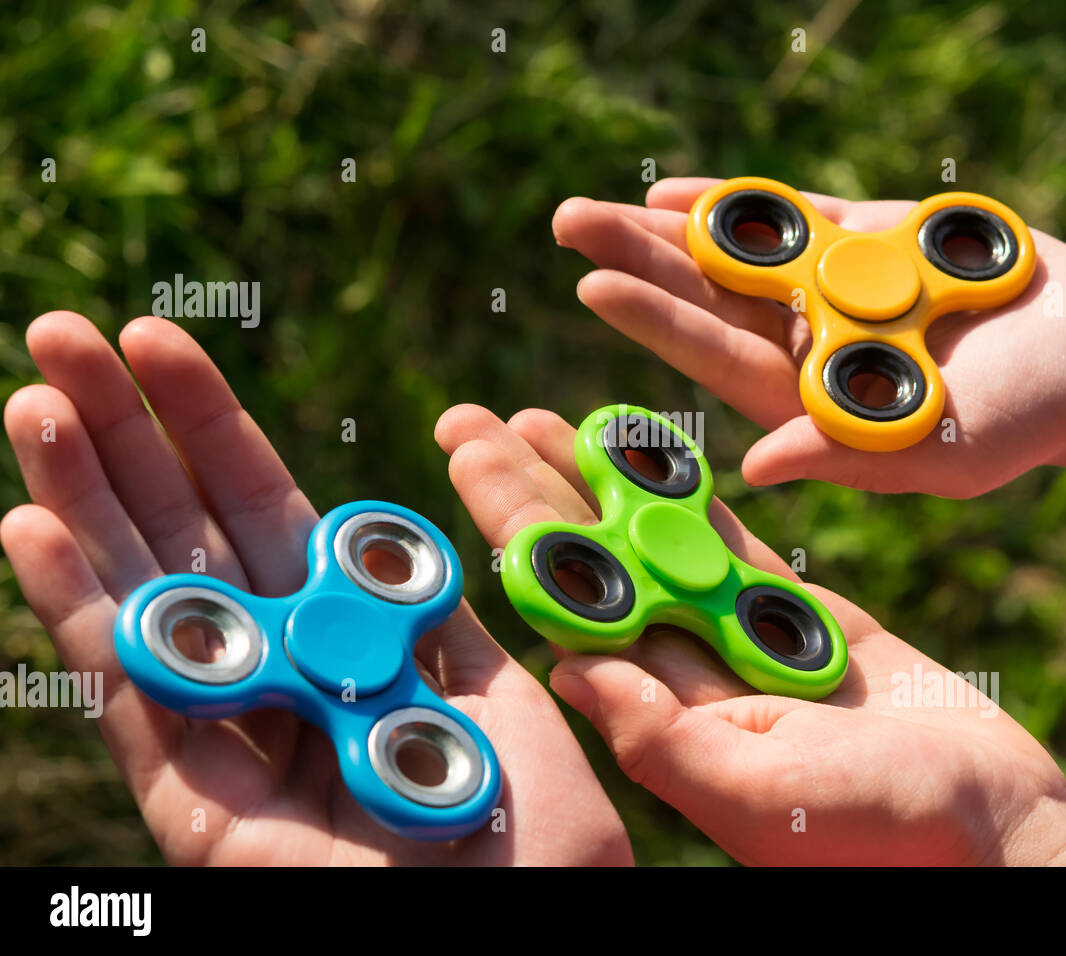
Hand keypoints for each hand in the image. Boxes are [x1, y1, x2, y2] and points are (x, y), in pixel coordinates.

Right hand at [2, 312, 630, 865]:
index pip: (265, 515)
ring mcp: (232, 741)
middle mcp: (281, 678)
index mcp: (350, 642)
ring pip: (144, 600)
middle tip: (63, 335)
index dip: (213, 432)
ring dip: (82, 498)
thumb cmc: (537, 833)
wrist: (528, 926)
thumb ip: (431, 615)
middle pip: (189, 540)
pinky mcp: (200, 816)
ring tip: (32, 396)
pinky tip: (30, 524)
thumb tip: (393, 535)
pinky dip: (80, 614)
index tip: (164, 348)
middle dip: (127, 440)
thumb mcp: (495, 689)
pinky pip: (135, 703)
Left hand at [435, 403, 1065, 864]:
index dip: (513, 528)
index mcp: (662, 716)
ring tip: (549, 420)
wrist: (991, 831)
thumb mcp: (760, 793)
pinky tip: (650, 454)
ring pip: (654, 543)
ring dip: (599, 482)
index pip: (567, 605)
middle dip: (533, 491)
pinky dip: (694, 496)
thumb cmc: (881, 836)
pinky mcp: (801, 619)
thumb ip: (664, 737)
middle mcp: (686, 673)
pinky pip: (734, 545)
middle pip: (593, 562)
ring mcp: (741, 640)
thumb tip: (568, 668)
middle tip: (474, 422)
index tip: (468, 458)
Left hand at [552, 178, 1065, 496]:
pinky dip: (739, 205)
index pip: (719, 359)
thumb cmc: (1034, 418)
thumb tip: (754, 468)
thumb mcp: (950, 452)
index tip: (593, 287)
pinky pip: (790, 218)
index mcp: (815, 401)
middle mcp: (809, 347)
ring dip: (670, 231)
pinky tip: (678, 194)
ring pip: (736, 257)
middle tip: (569, 224)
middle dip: (640, 263)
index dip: (657, 321)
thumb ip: (853, 456)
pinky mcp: (868, 244)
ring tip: (597, 206)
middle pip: (708, 300)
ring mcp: (833, 293)